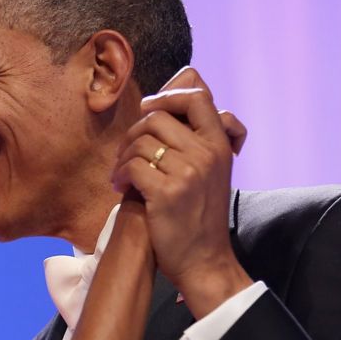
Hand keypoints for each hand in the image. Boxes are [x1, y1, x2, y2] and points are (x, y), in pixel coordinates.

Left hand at [111, 67, 251, 317]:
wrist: (204, 260)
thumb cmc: (200, 213)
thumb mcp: (212, 168)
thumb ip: (199, 131)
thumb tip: (185, 79)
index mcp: (220, 144)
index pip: (196, 96)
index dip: (167, 96)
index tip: (150, 112)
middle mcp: (207, 153)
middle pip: (157, 115)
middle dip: (134, 131)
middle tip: (128, 153)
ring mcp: (188, 172)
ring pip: (140, 140)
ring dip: (123, 156)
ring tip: (123, 174)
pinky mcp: (166, 193)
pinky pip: (132, 166)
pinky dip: (120, 175)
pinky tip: (122, 186)